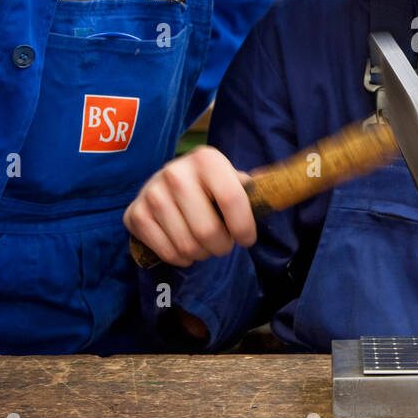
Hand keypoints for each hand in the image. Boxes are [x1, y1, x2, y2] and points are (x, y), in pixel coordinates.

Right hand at [123, 146, 256, 266]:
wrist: (169, 184)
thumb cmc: (211, 187)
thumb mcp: (233, 180)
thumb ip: (256, 189)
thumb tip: (282, 192)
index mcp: (206, 159)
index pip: (232, 199)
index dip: (244, 227)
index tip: (247, 239)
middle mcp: (175, 172)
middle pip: (207, 230)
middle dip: (222, 246)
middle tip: (223, 243)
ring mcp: (151, 193)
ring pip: (187, 246)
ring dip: (201, 254)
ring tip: (204, 244)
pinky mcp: (135, 214)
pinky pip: (166, 252)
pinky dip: (180, 258)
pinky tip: (183, 247)